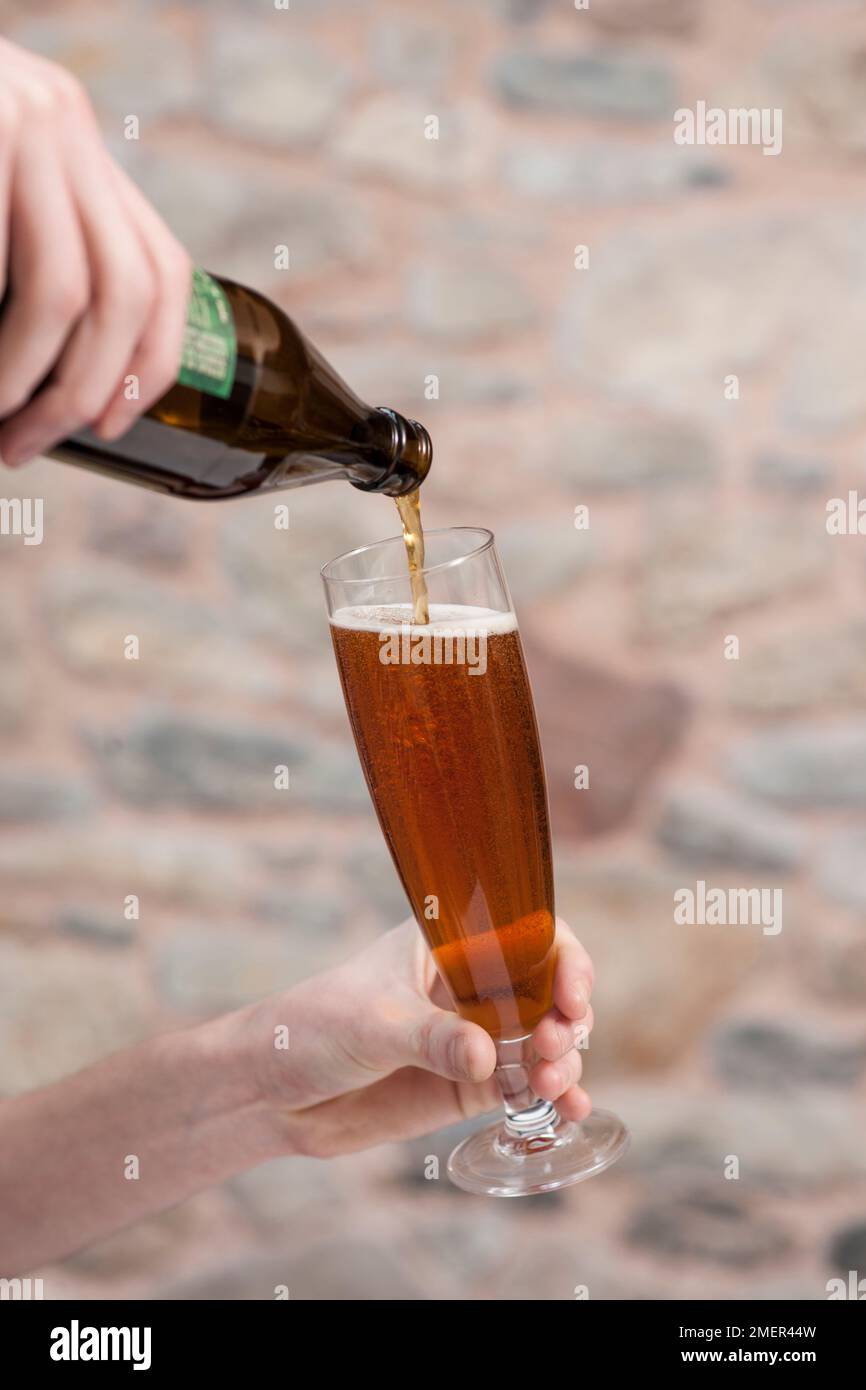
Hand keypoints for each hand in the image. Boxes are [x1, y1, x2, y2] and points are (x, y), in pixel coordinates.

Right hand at [0, 38, 190, 466]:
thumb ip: (29, 239)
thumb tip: (71, 383)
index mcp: (79, 143)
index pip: (162, 269)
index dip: (152, 363)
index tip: (112, 426)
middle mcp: (61, 123)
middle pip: (122, 292)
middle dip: (80, 392)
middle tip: (29, 444)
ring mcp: (15, 122)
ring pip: (61, 293)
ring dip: (25, 378)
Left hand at [239, 917, 594, 1158]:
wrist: (272, 1090)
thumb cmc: (312, 1027)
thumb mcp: (372, 1023)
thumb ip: (431, 1039)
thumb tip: (489, 1059)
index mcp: (449, 942)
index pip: (526, 934)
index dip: (562, 958)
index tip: (571, 995)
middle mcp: (470, 985)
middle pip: (547, 990)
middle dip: (566, 1017)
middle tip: (554, 1046)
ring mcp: (474, 1036)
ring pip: (545, 1041)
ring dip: (564, 1059)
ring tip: (551, 1084)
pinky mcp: (470, 1085)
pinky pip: (526, 1086)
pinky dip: (554, 1096)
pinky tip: (570, 1109)